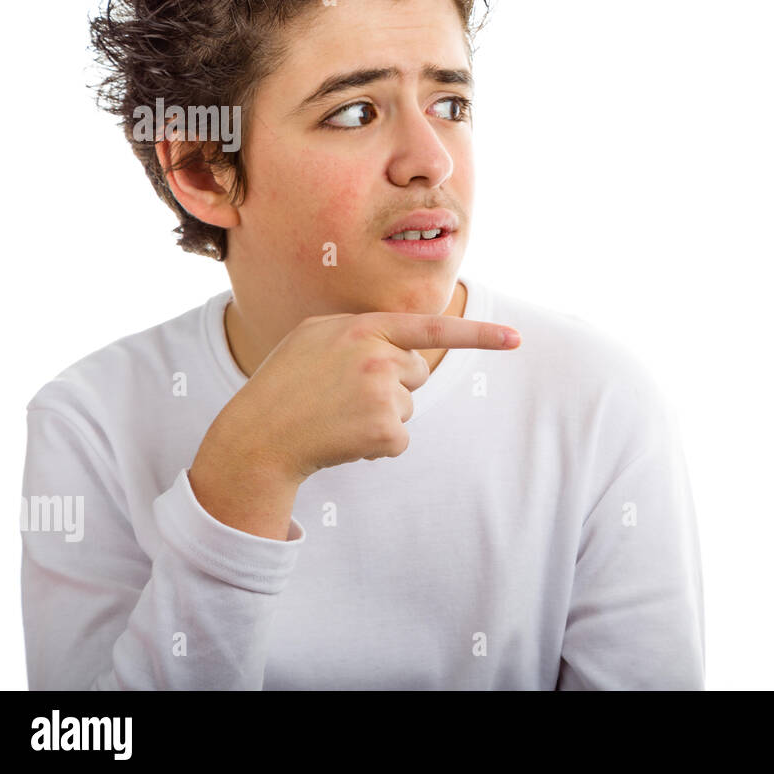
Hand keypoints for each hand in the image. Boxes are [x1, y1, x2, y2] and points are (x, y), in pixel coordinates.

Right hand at [215, 311, 520, 481]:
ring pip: (408, 407)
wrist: (258, 437)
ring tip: (337, 416)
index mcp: (362, 328)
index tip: (516, 338)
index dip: (479, 334)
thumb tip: (402, 344)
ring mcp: (382, 394)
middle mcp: (378, 356)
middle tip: (344, 394)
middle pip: (416, 372)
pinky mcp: (385, 432)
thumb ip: (361, 330)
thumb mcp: (315, 336)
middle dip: (392, 384)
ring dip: (381, 416)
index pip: (431, 328)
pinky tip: (343, 439)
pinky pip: (400, 439)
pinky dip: (377, 445)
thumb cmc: (284, 384)